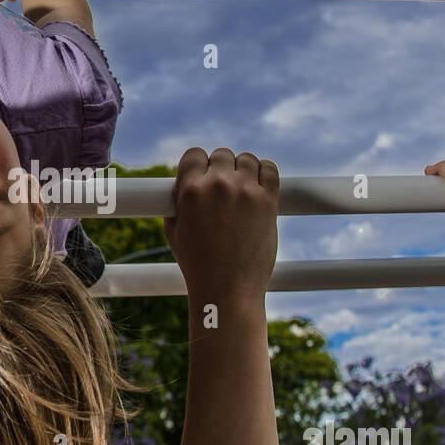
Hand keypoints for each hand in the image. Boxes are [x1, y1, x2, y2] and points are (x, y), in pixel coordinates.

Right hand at [163, 148, 279, 303]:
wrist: (227, 290)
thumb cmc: (198, 265)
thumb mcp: (174, 232)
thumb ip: (176, 203)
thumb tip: (181, 185)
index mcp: (190, 190)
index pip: (194, 154)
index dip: (197, 165)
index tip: (202, 175)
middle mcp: (217, 185)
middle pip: (222, 155)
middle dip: (221, 168)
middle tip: (223, 187)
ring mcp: (245, 191)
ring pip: (247, 159)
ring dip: (244, 170)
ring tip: (243, 188)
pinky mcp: (268, 201)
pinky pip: (270, 169)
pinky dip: (265, 172)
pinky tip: (260, 184)